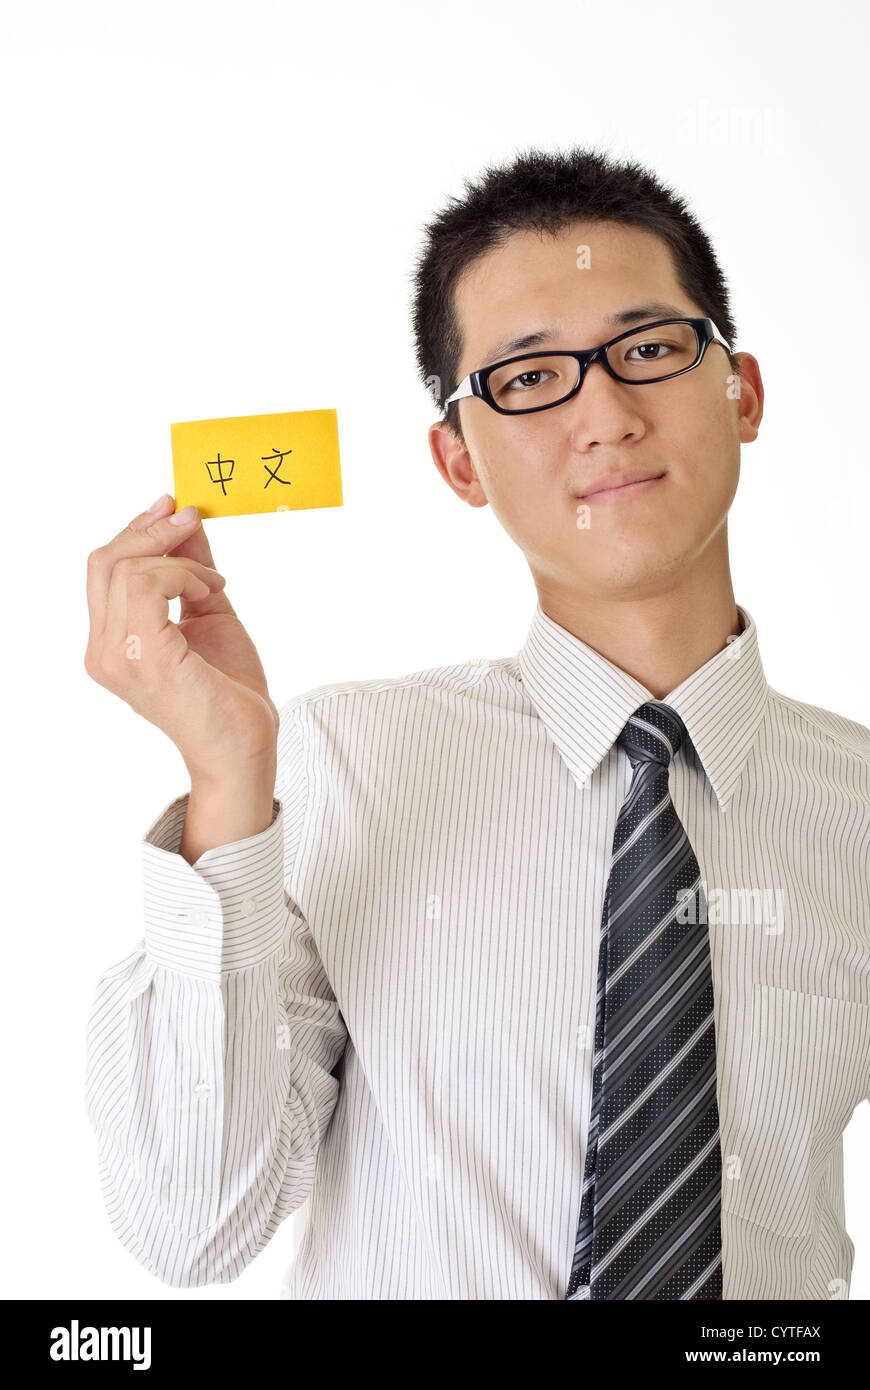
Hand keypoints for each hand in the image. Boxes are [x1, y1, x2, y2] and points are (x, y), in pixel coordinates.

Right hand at [85, 493, 278, 782]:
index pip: (104, 570)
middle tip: (190, 517)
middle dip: (149, 529)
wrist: (245, 746)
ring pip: (125, 568)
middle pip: (103, 561)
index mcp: (111, 644)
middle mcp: (103, 652)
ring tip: (213, 583)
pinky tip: (210, 593)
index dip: (135, 530)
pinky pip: (147, 585)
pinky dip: (184, 575)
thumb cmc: (230, 691)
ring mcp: (116, 656)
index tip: (173, 507)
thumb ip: (192, 568)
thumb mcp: (210, 613)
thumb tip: (188, 519)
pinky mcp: (142, 656)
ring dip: (178, 559)